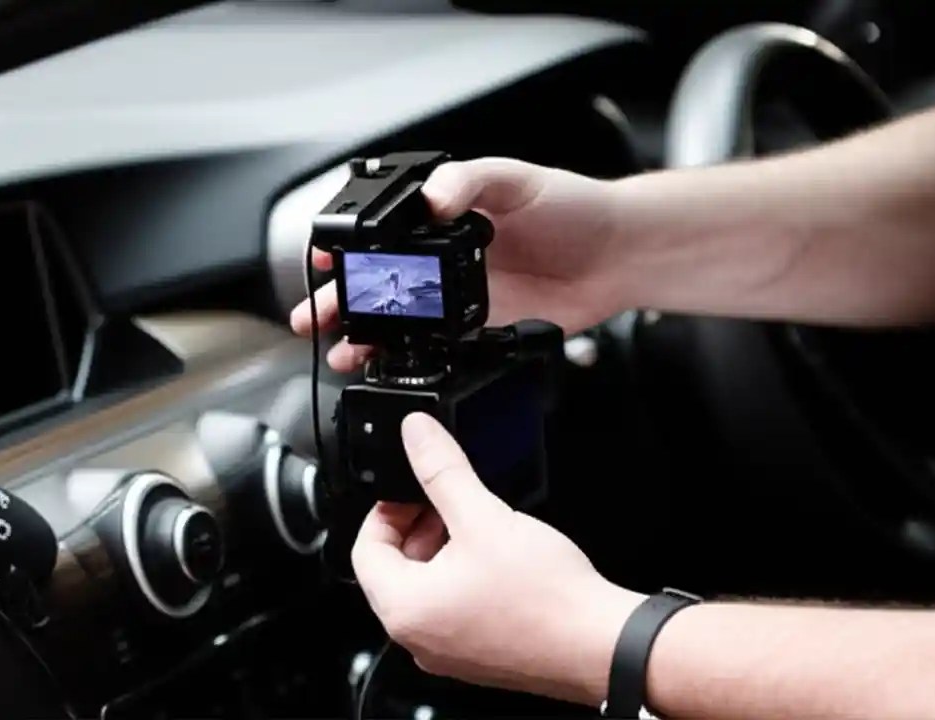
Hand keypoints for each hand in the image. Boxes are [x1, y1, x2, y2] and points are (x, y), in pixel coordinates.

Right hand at [290, 158, 624, 370]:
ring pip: (400, 322)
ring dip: (366, 337)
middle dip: (340, 301)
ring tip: (341, 351)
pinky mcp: (483, 332)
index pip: (381, 233)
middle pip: (379, 283)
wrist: (620, 254)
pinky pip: (439, 350)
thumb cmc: (574, 206)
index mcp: (444, 216)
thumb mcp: (516, 178)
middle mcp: (446, 259)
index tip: (322, 260)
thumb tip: (431, 197)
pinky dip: (411, 361)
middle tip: (313, 317)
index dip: (346, 249)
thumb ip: (468, 181)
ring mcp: (461, 298)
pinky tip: (391, 367)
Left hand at [351, 412, 644, 705]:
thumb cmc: (547, 598)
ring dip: (441, 552)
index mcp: (405, 609)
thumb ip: (442, 471)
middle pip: (393, 570)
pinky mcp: (476, 656)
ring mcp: (447, 652)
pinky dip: (462, 580)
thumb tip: (417, 436)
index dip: (387, 510)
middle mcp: (417, 639)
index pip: (366, 550)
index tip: (414, 492)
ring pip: (425, 590)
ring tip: (478, 529)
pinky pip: (451, 610)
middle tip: (448, 505)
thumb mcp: (485, 517)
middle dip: (417, 529)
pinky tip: (497, 562)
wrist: (601, 644)